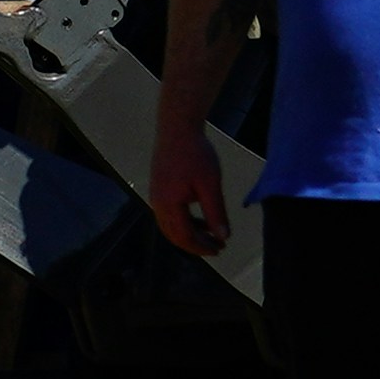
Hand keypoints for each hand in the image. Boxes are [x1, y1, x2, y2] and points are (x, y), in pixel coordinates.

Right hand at [151, 113, 231, 258]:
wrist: (177, 129)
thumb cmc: (196, 154)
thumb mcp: (210, 184)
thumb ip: (215, 211)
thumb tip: (223, 236)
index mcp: (168, 205)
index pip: (184, 236)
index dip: (201, 247)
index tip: (218, 250)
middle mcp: (157, 205)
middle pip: (174, 235)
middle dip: (195, 244)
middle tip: (217, 248)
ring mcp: (156, 197)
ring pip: (171, 226)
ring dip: (190, 233)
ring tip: (211, 236)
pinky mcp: (160, 190)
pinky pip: (171, 214)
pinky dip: (186, 221)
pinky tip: (201, 219)